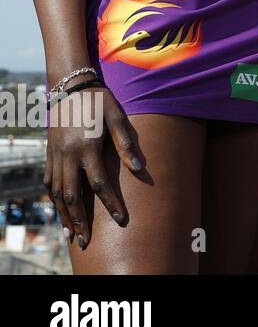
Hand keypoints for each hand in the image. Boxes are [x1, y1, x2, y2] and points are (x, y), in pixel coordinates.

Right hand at [45, 85, 142, 250]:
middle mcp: (67, 155)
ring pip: (57, 192)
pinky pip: (49, 181)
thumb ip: (126, 143)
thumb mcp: (117, 117)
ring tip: (72, 233)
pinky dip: (54, 198)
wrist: (70, 86)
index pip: (99, 183)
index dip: (110, 203)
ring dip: (64, 214)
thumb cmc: (99, 101)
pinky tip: (60, 210)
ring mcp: (55, 155)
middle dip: (81, 220)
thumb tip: (139, 169)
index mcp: (86, 147)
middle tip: (87, 240)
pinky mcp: (50, 153)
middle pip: (73, 195)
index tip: (122, 219)